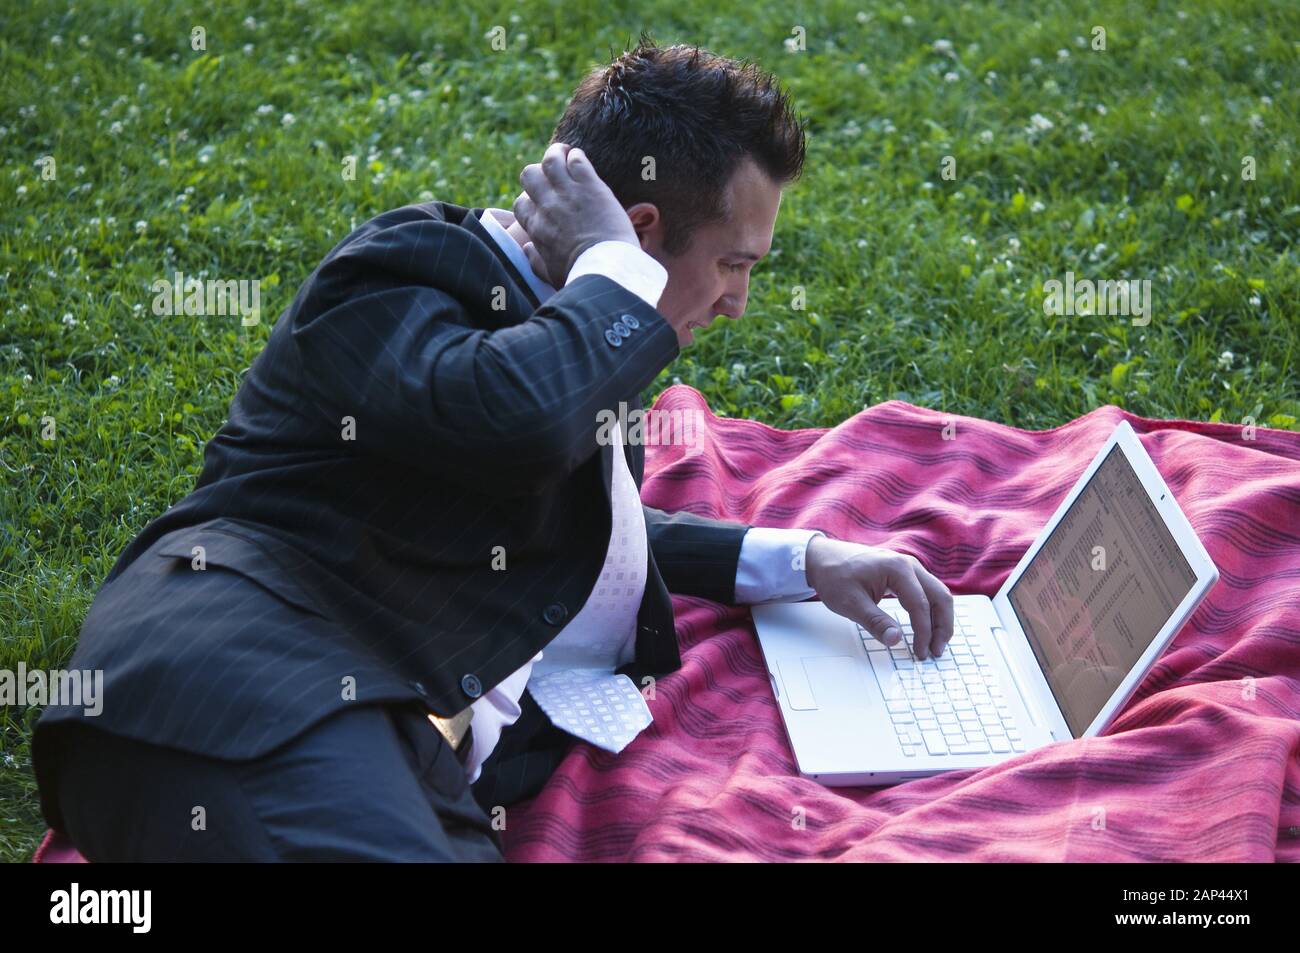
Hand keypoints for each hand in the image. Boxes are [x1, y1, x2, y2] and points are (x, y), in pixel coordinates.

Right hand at [513, 142, 638, 286]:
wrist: (607, 267)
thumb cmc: (580, 275)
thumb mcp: (550, 274)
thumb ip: (535, 260)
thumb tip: (527, 248)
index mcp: (536, 229)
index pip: (520, 203)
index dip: (529, 199)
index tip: (541, 202)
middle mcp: (547, 206)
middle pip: (530, 175)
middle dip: (539, 173)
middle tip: (552, 176)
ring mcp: (568, 193)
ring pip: (550, 159)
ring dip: (556, 153)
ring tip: (565, 154)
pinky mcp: (590, 185)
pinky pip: (576, 159)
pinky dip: (576, 155)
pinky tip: (581, 158)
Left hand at [805, 536, 953, 659]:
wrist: (822, 558)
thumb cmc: (834, 576)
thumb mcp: (850, 603)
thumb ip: (875, 622)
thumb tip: (896, 640)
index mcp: (898, 568)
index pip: (920, 605)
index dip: (923, 632)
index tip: (920, 652)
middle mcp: (909, 564)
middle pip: (940, 597)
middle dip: (942, 627)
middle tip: (936, 651)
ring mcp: (909, 567)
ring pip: (937, 594)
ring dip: (940, 619)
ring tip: (935, 643)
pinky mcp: (905, 573)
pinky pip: (927, 592)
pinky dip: (931, 610)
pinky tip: (927, 627)